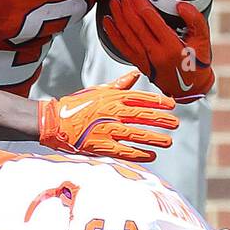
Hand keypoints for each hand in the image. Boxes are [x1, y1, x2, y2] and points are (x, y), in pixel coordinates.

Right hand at [38, 70, 177, 161]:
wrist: (54, 121)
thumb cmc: (76, 105)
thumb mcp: (99, 90)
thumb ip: (120, 84)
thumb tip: (136, 74)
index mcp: (112, 97)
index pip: (141, 98)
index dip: (159, 101)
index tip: (172, 105)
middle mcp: (111, 112)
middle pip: (142, 115)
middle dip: (161, 120)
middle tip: (175, 124)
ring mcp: (106, 129)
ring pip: (136, 133)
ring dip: (154, 138)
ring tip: (168, 141)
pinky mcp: (100, 145)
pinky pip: (124, 150)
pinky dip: (139, 153)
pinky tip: (151, 155)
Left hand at [101, 0, 213, 101]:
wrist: (190, 88)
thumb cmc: (198, 61)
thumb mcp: (203, 39)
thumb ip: (195, 19)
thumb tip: (181, 5)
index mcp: (172, 46)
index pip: (151, 20)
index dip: (140, 5)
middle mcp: (156, 53)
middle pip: (135, 26)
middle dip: (127, 8)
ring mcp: (145, 59)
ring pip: (126, 35)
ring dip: (118, 17)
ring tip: (114, 2)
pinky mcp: (139, 63)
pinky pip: (122, 47)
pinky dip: (113, 34)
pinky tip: (107, 22)